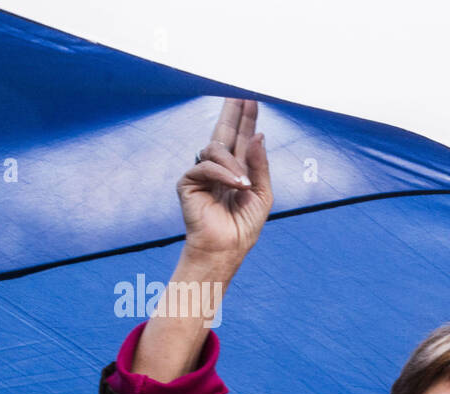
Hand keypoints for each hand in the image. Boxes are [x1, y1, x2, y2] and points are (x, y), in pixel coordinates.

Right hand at [178, 98, 272, 270]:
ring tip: (244, 185)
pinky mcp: (188, 182)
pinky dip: (223, 174)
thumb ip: (259, 164)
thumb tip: (259, 135)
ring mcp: (202, 173)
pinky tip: (235, 186)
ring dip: (233, 165)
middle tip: (240, 90)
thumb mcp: (261, 193)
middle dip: (233, 111)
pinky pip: (205, 165)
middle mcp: (219, 167)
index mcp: (237, 169)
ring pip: (215, 148)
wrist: (227, 247)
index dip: (246, 118)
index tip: (251, 97)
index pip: (241, 137)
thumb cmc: (244, 225)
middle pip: (224, 130)